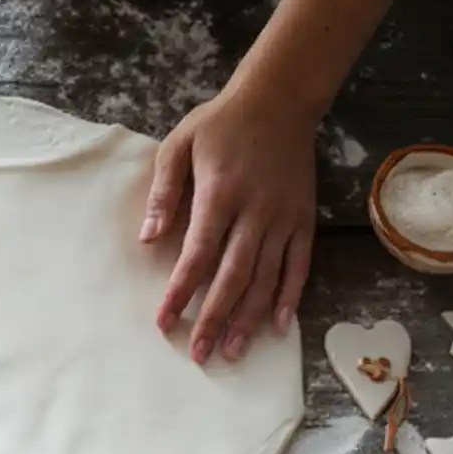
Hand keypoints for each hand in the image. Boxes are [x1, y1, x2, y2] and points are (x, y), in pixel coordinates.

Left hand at [141, 88, 316, 363]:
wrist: (280, 99)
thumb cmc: (221, 123)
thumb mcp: (179, 145)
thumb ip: (163, 192)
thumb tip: (148, 238)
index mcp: (220, 193)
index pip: (198, 254)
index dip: (181, 290)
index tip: (164, 321)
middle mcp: (256, 211)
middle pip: (234, 275)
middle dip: (214, 318)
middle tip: (198, 354)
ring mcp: (284, 218)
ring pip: (267, 277)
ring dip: (249, 317)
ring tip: (232, 351)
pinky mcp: (304, 219)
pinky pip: (299, 265)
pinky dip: (289, 297)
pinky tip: (279, 326)